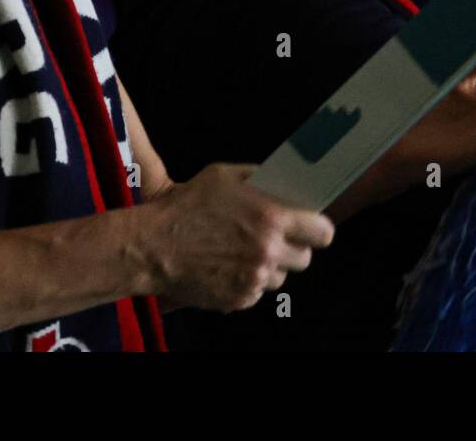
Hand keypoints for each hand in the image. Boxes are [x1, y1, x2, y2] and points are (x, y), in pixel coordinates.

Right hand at [147, 163, 333, 311]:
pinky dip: (248, 282)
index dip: (319, 230)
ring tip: (245, 253)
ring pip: (281, 278)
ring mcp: (254, 279)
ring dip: (270, 267)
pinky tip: (228, 267)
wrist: (152, 246)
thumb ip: (260, 179)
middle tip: (275, 240)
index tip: (312, 228)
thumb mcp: (226, 176)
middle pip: (304, 259)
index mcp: (272, 218)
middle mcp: (268, 251)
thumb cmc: (187, 206)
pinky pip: (258, 293)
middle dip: (293, 249)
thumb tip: (285, 181)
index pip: (323, 232)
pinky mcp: (239, 299)